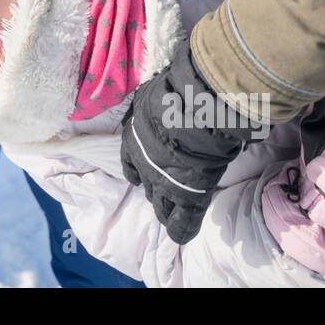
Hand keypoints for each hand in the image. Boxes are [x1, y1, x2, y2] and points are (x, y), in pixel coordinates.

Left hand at [120, 48, 257, 244]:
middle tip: (164, 193)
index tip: (139, 176)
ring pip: (161, 205)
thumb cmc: (177, 91)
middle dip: (154, 190)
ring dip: (166, 209)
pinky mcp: (186, 196)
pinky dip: (182, 230)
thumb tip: (170, 88)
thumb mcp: (156, 93)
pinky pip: (182, 221)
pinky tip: (182, 236)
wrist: (195, 107)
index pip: (129, 161)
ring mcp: (163, 182)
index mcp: (132, 137)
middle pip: (146, 185)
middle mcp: (142, 163)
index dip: (136, 169)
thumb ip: (159, 101)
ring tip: (173, 215)